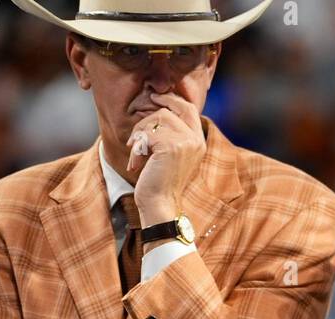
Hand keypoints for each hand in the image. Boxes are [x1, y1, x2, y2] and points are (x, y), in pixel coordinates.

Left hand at [128, 93, 205, 225]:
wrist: (159, 205)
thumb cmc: (159, 182)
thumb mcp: (170, 155)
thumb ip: (171, 134)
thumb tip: (157, 107)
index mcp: (198, 141)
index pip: (188, 108)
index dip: (171, 99)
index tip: (154, 97)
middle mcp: (196, 140)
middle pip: (173, 108)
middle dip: (153, 110)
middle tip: (139, 115)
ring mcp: (186, 142)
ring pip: (158, 118)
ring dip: (140, 132)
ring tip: (135, 150)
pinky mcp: (172, 146)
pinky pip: (149, 132)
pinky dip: (137, 145)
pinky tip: (135, 161)